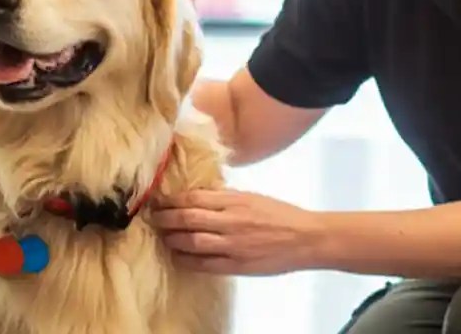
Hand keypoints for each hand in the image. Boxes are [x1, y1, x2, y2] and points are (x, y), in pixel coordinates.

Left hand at [150, 189, 326, 275]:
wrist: (306, 238)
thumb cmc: (282, 215)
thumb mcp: (254, 197)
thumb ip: (228, 198)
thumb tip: (201, 196)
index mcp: (236, 201)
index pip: (195, 198)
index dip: (173, 200)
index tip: (161, 201)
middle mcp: (231, 221)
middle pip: (188, 219)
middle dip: (166, 219)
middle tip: (154, 218)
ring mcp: (232, 245)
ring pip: (192, 242)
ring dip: (173, 239)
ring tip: (163, 237)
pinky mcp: (237, 265)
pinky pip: (205, 264)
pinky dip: (188, 260)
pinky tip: (179, 256)